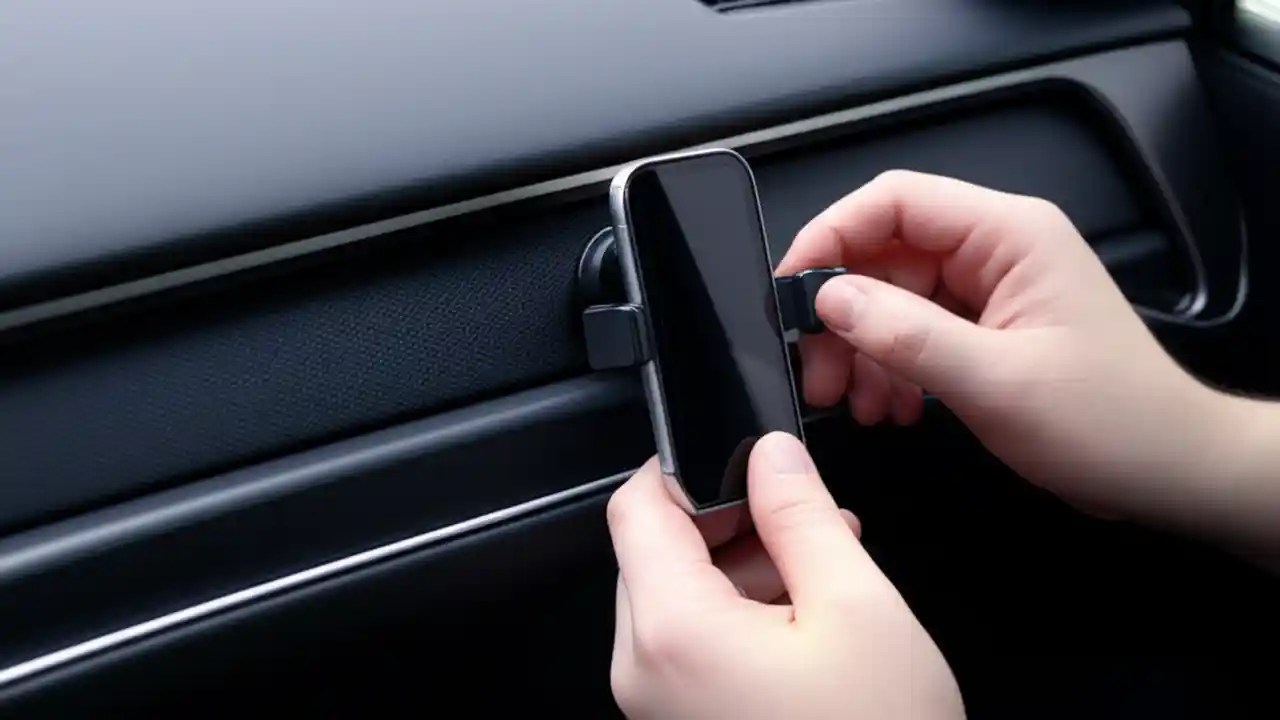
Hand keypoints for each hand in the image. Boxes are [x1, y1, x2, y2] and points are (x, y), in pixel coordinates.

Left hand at [606, 431, 963, 719]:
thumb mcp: (855, 608)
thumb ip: (801, 515)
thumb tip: (770, 454)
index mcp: (673, 631)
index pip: (633, 507)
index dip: (683, 466)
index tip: (738, 456)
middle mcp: (644, 672)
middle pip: (653, 553)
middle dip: (727, 521)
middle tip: (801, 512)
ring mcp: (656, 707)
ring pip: (674, 599)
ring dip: (739, 567)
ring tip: (820, 563)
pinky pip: (688, 647)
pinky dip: (736, 616)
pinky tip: (802, 615)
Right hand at [776, 170, 1228, 527]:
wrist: (1168, 470)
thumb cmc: (1109, 423)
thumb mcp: (995, 382)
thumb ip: (906, 335)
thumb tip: (829, 297)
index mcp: (1009, 235)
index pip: (894, 200)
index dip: (831, 235)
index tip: (790, 289)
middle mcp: (997, 250)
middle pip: (884, 255)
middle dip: (841, 314)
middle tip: (816, 372)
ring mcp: (991, 290)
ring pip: (891, 299)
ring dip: (862, 351)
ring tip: (856, 403)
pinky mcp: (986, 328)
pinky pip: (914, 332)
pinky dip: (890, 369)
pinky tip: (890, 408)